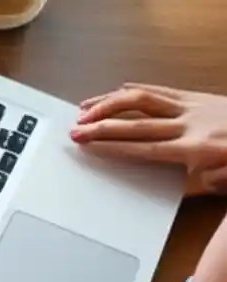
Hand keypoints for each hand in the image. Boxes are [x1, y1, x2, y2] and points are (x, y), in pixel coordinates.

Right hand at [71, 84, 226, 194]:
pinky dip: (136, 90)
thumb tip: (170, 185)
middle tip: (74, 129)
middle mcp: (190, 124)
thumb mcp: (223, 184)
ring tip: (85, 107)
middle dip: (100, 125)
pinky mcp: (199, 96)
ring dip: (110, 102)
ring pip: (144, 99)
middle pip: (135, 122)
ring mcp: (193, 106)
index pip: (142, 147)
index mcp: (194, 149)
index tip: (87, 146)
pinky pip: (161, 90)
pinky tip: (118, 91)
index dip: (111, 146)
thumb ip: (195, 185)